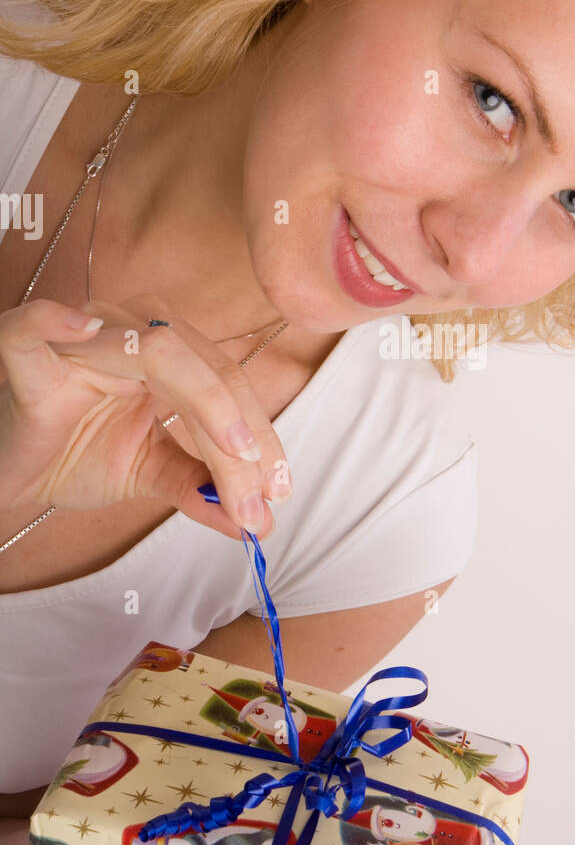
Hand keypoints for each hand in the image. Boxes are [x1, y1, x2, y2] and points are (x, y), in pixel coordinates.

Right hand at [0, 295, 291, 539]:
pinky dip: (57, 320)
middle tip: (258, 497)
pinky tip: (87, 332)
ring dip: (207, 406)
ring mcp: (80, 333)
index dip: (260, 435)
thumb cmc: (72, 454)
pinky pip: (35, 325)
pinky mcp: (25, 351)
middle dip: (241, 436)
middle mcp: (130, 327)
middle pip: (206, 369)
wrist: (11, 471)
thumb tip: (257, 523)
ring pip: (158, 352)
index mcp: (165, 349)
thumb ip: (200, 488)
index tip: (277, 493)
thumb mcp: (150, 473)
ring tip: (232, 454)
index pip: (227, 383)